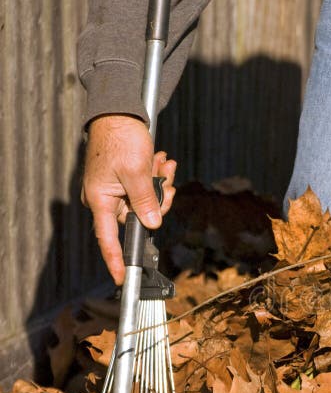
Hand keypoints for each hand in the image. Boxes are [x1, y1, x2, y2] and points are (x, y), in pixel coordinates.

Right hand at [82, 115, 176, 283]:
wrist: (119, 112)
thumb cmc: (121, 139)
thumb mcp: (137, 172)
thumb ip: (145, 201)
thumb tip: (152, 224)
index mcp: (101, 200)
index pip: (109, 239)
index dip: (116, 260)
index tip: (124, 279)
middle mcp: (106, 199)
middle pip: (139, 219)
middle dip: (159, 202)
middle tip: (167, 182)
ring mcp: (116, 192)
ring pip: (147, 203)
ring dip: (161, 187)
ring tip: (165, 165)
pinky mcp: (126, 183)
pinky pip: (146, 190)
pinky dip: (157, 179)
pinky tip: (162, 163)